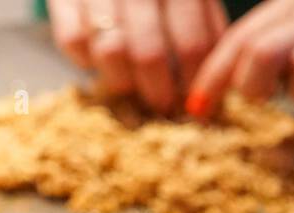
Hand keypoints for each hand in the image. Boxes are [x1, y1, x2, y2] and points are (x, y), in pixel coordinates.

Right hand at [48, 0, 228, 113]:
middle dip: (159, 92)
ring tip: (131, 87)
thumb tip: (219, 81)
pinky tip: (97, 59)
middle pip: (150, 54)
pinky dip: (86, 60)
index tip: (196, 104)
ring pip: (110, 52)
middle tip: (163, 107)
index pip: (193, 45)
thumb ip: (205, 25)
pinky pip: (74, 43)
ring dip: (122, 81)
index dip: (195, 83)